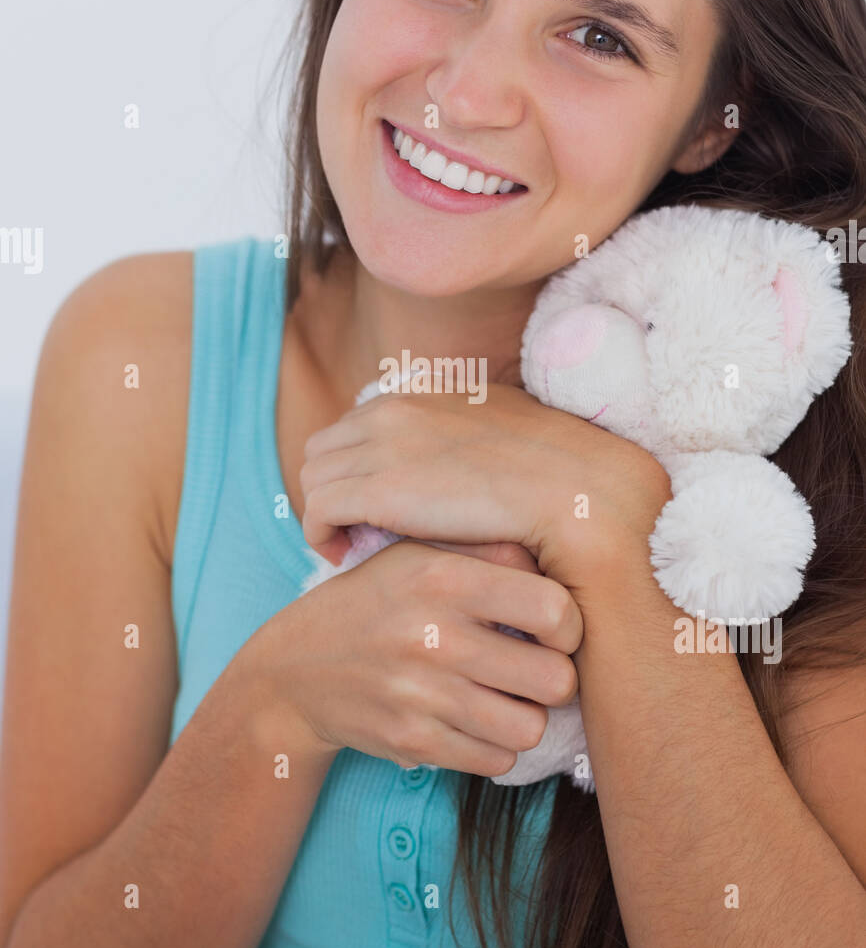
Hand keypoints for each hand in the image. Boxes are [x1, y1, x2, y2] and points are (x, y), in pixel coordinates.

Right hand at [263, 539, 581, 776]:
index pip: (554, 610)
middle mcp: (433, 634)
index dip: (570, 626)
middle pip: (555, 680)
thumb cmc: (377, 601)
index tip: (554, 630)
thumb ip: (490, 552)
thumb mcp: (419, 554)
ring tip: (508, 697)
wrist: (294, 668)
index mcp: (442, 576)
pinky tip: (476, 721)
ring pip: (530, 728)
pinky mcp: (410, 740)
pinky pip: (495, 760)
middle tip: (537, 670)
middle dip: (555, 679)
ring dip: (526, 716)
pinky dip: (495, 746)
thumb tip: (566, 563)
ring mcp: (421, 693)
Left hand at [299, 384, 671, 596]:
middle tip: (352, 527)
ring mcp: (381, 445)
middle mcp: (394, 409)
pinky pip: (315, 509)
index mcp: (424, 393)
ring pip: (313, 476)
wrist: (579, 494)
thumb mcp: (507, 433)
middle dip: (333, 486)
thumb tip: (460, 457)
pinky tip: (343, 554)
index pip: (357, 423)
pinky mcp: (377, 488)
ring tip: (349, 543)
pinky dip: (320, 533)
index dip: (357, 464)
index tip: (371, 502)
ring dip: (325, 511)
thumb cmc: (557, 475)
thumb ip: (469, 434)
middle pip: (325, 447)